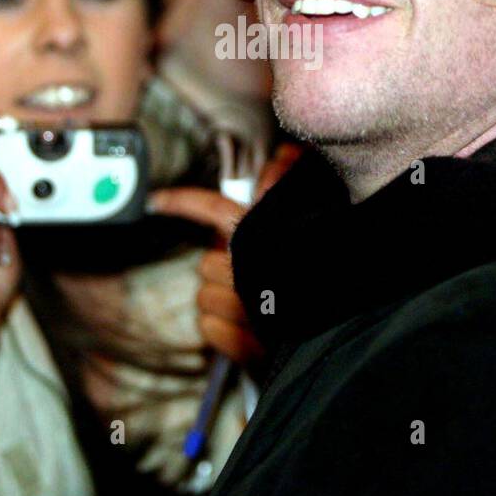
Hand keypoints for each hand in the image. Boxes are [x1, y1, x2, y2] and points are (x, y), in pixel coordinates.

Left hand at [147, 143, 300, 365]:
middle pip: (207, 263)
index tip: (155, 201)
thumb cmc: (319, 280)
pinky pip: (209, 328)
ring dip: (223, 305)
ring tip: (252, 310)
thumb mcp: (307, 232)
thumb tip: (288, 150)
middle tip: (249, 283)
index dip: (183, 203)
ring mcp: (250, 307)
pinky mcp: (248, 344)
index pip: (217, 211)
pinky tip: (247, 333)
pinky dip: (224, 333)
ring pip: (204, 297)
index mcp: (269, 237)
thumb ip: (289, 192)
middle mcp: (257, 268)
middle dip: (222, 273)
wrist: (341, 336)